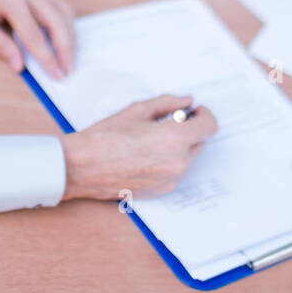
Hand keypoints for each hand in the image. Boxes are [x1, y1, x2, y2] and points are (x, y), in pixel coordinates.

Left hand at [0, 0, 74, 78]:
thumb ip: (0, 45)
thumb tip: (19, 66)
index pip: (35, 35)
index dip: (48, 58)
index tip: (57, 75)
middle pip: (57, 21)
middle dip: (67, 48)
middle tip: (69, 69)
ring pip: (63, 10)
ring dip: (70, 35)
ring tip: (69, 56)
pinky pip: (59, 3)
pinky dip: (65, 22)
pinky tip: (63, 36)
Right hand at [60, 94, 217, 200]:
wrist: (82, 166)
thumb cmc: (106, 137)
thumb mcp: (138, 110)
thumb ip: (168, 104)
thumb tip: (187, 101)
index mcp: (174, 140)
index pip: (209, 127)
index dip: (205, 116)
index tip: (197, 112)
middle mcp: (177, 163)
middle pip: (200, 143)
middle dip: (190, 130)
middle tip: (169, 122)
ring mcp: (170, 180)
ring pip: (188, 158)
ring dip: (180, 147)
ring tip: (151, 140)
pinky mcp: (161, 191)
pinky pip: (175, 172)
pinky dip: (168, 162)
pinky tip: (145, 155)